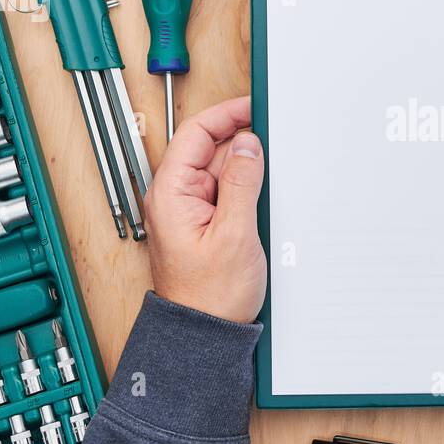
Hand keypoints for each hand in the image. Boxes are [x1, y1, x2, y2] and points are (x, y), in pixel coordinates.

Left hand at [145, 96, 266, 323]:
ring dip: (245, 169)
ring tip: (268, 180)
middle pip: (209, 150)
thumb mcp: (234, 233)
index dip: (226, 115)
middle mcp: (175, 198)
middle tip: (272, 141)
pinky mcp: (203, 224)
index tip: (252, 107)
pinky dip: (244, 188)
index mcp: (171, 194)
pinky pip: (225, 193)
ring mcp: (189, 211)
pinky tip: (261, 197)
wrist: (204, 336)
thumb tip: (247, 145)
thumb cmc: (209, 297)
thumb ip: (240, 182)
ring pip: (220, 171)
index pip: (195, 134)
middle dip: (241, 143)